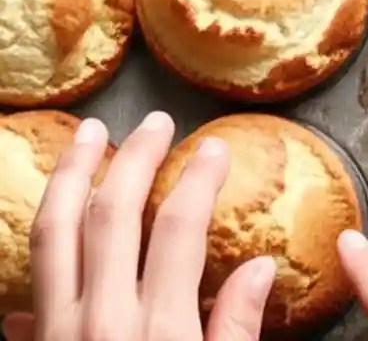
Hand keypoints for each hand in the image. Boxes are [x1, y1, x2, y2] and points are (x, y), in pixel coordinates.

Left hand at [1, 111, 275, 340]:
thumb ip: (237, 328)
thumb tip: (260, 268)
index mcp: (160, 328)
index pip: (179, 229)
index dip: (198, 180)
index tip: (214, 149)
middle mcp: (103, 317)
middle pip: (112, 215)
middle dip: (134, 158)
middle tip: (156, 124)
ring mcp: (58, 326)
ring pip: (56, 231)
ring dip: (72, 173)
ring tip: (87, 133)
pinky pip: (31, 268)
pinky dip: (46, 227)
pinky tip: (58, 203)